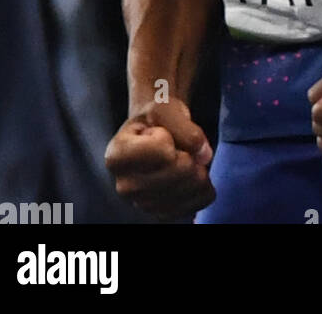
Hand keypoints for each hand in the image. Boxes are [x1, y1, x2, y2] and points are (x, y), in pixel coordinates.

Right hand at [105, 98, 214, 219]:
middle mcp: (125, 187)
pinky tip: (193, 174)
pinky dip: (205, 185)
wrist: (153, 133)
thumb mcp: (164, 107)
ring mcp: (143, 204)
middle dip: (189, 152)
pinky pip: (200, 200)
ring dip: (199, 167)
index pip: (162, 150)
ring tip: (183, 158)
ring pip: (191, 187)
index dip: (169, 136)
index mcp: (117, 156)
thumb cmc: (155, 119)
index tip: (159, 133)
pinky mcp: (163, 214)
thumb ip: (184, 127)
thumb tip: (204, 156)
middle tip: (178, 146)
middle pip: (179, 170)